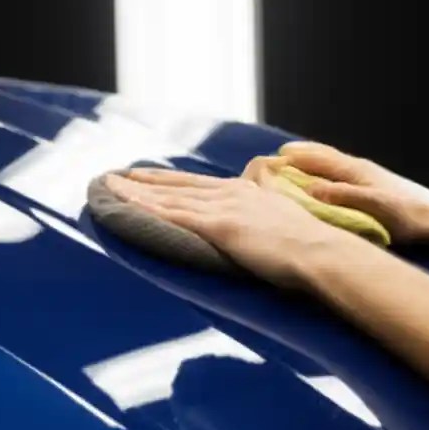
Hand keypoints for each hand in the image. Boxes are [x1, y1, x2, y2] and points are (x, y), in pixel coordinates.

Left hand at [105, 167, 357, 289]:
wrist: (321, 252)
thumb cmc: (310, 244)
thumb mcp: (286, 216)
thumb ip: (267, 204)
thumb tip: (260, 196)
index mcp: (247, 191)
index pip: (197, 184)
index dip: (168, 181)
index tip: (145, 177)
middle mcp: (232, 192)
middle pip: (176, 185)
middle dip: (142, 181)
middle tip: (112, 178)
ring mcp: (224, 208)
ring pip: (169, 198)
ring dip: (135, 193)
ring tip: (107, 188)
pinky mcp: (220, 225)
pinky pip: (175, 215)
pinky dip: (148, 208)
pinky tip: (128, 205)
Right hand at [276, 141, 428, 242]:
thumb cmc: (402, 215)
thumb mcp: (372, 206)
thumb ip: (343, 195)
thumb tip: (312, 188)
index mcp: (354, 170)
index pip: (318, 157)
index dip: (295, 156)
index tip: (273, 158)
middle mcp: (357, 169)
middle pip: (322, 155)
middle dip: (299, 154)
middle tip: (276, 157)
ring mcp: (362, 177)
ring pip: (330, 164)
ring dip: (310, 162)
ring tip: (291, 166)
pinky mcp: (367, 187)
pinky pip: (336, 175)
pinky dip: (321, 174)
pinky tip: (316, 184)